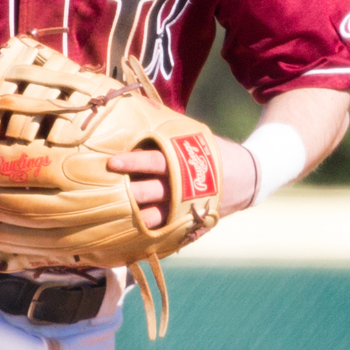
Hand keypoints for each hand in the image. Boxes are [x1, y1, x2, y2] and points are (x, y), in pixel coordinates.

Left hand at [107, 137, 260, 224]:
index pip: (154, 162)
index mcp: (183, 163)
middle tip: (102, 192)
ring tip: (109, 217)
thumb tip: (135, 110)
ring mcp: (186, 210)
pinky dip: (146, 237)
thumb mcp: (194, 137)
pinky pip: (165, 235)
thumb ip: (167, 133)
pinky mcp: (189, 225)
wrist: (247, 177)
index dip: (132, 162)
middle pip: (149, 192)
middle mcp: (182, 189)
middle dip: (126, 193)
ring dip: (132, 218)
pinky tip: (125, 239)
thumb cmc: (211, 152)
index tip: (111, 162)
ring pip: (154, 218)